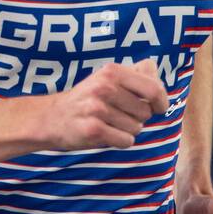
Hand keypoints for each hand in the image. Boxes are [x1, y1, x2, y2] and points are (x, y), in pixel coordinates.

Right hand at [49, 58, 168, 151]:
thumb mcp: (108, 78)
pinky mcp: (92, 130)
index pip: (153, 89)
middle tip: (119, 115)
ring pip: (136, 128)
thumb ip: (136, 73)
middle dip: (138, 118)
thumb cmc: (87, 99)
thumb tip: (156, 73)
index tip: (158, 108)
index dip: (161, 102)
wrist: (51, 118)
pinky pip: (126, 141)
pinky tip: (105, 134)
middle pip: (146, 112)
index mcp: (111, 71)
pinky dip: (120, 141)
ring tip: (109, 124)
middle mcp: (104, 87)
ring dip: (127, 130)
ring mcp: (97, 109)